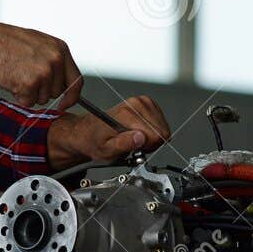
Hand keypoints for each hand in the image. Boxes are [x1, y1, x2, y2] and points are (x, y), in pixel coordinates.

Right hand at [0, 22, 82, 107]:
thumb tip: (63, 84)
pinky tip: (10, 79)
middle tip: (23, 74)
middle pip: (57, 92)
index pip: (76, 80)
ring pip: (42, 99)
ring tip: (15, 73)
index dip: (72, 96)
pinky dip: (18, 96)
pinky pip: (28, 102)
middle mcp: (56, 60)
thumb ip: (53, 60)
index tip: (65, 104)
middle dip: (42, 90)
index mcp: (60, 48)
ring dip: (28, 93)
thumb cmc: (5, 43)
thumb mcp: (37, 43)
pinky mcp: (30, 84)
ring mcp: (44, 72)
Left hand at [47, 95, 170, 168]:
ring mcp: (143, 101)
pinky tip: (138, 132)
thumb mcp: (106, 150)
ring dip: (151, 137)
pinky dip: (152, 130)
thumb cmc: (96, 141)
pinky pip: (161, 122)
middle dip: (150, 142)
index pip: (157, 135)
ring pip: (163, 127)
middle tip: (133, 144)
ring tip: (134, 138)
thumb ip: (124, 144)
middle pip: (162, 131)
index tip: (136, 148)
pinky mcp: (147, 102)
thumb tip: (140, 138)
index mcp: (127, 114)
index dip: (148, 147)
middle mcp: (137, 103)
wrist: (90, 130)